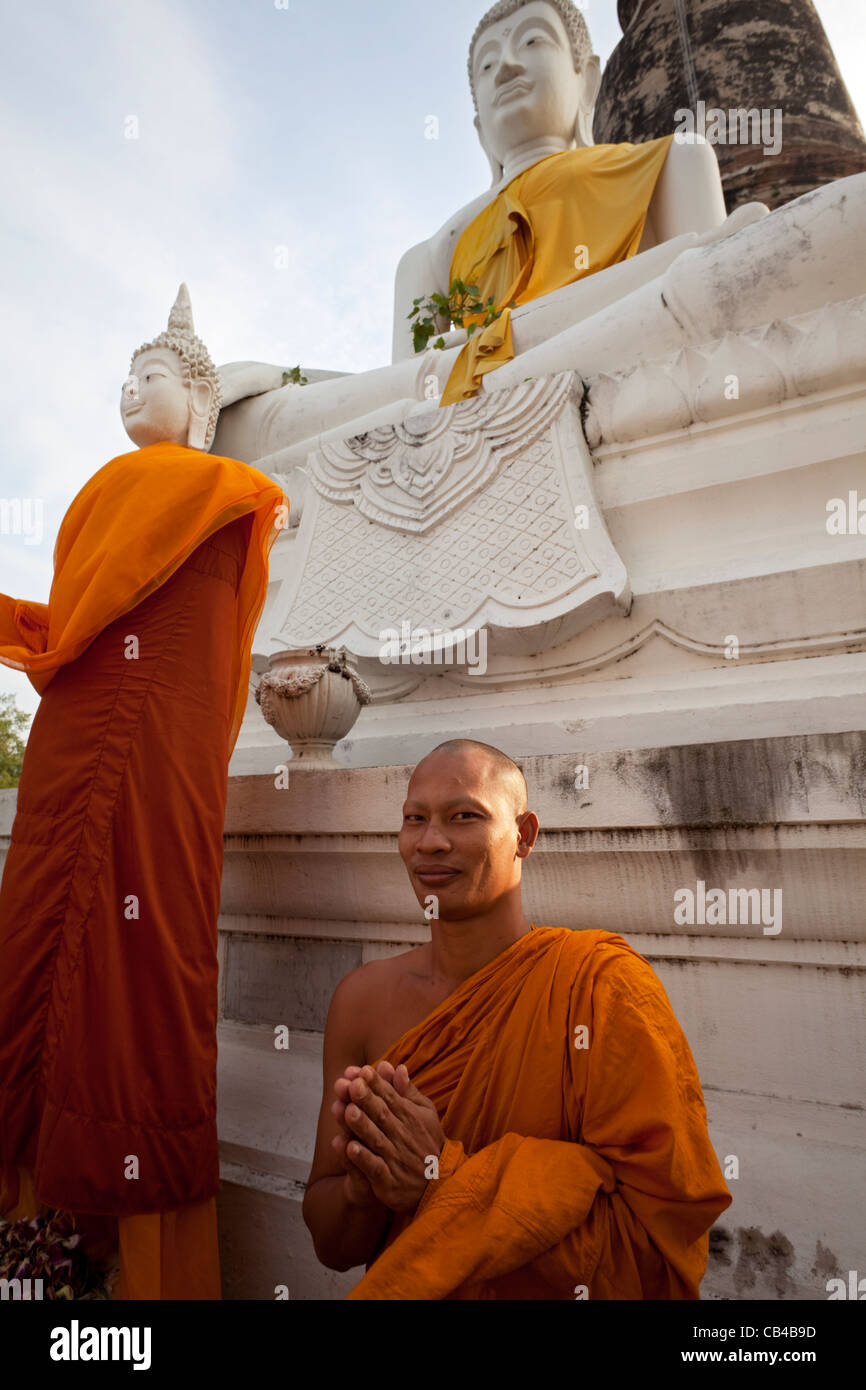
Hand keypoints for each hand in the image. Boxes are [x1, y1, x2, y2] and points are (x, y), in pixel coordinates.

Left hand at [341, 1063, 445, 1212]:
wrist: (439, 1183)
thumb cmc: (427, 1142)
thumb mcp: (425, 1113)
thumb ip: (409, 1091)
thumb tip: (399, 1066)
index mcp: (409, 1117)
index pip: (390, 1097)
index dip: (376, 1084)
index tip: (362, 1070)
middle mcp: (402, 1135)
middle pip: (381, 1115)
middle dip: (366, 1100)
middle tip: (352, 1085)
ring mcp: (395, 1159)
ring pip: (376, 1140)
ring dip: (362, 1126)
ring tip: (348, 1111)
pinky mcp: (389, 1182)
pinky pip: (375, 1168)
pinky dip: (363, 1159)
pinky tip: (349, 1148)